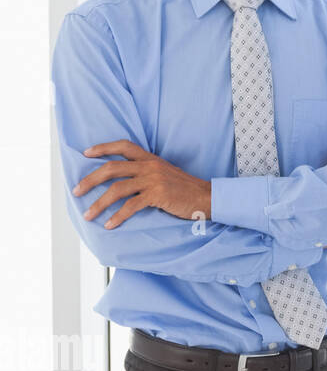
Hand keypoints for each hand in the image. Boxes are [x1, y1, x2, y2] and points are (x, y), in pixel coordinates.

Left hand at [73, 140, 211, 228]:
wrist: (206, 197)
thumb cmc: (186, 189)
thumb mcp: (165, 173)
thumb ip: (147, 172)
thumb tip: (125, 181)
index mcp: (151, 159)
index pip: (123, 146)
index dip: (103, 147)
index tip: (86, 153)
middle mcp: (150, 166)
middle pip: (111, 168)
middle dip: (90, 180)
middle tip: (77, 191)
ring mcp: (153, 180)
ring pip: (117, 189)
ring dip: (99, 204)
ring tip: (88, 215)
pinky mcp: (157, 195)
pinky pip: (131, 206)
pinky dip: (117, 216)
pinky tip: (109, 224)